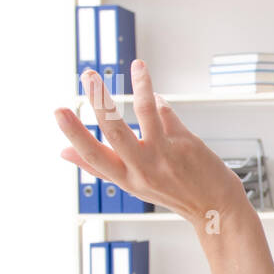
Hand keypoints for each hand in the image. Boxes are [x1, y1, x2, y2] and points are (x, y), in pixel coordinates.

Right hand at [54, 61, 246, 224]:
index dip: (73, 133)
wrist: (215, 207)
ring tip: (137, 66)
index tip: (59, 111)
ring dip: (141, 85)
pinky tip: (154, 97)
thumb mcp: (131, 184)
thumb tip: (62, 152)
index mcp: (125, 178)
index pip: (92, 155)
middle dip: (99, 100)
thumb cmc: (171, 191)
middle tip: (88, 76)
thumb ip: (99, 167)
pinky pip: (168, 113)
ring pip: (147, 113)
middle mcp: (143, 168)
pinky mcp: (186, 143)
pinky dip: (159, 101)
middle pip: (114, 130)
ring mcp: (165, 154)